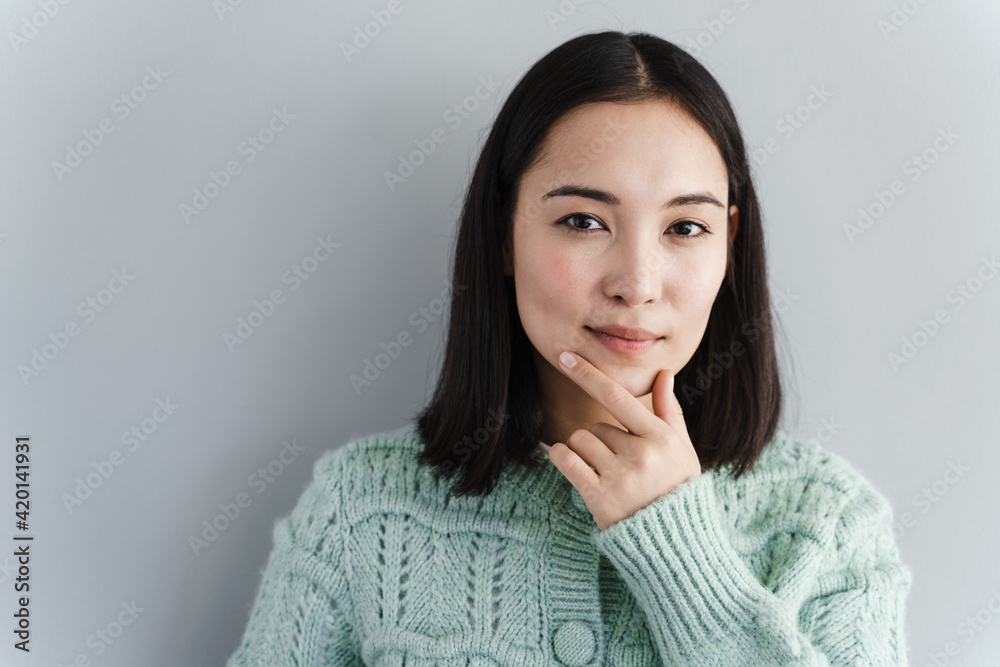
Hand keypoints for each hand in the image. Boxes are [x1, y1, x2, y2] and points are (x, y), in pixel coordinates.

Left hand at [547, 350, 701, 531]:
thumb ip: (669, 410)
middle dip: (602, 439)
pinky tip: (577, 468)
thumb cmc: (678, 488)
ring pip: (580, 440)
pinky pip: (565, 460)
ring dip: (585, 451)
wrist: (675, 542)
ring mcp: (618, 476)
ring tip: (607, 472)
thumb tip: (664, 373)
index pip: (617, 396)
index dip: (589, 374)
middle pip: (596, 425)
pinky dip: (564, 458)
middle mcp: (639, 454)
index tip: (566, 357)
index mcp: (660, 437)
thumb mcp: (682, 448)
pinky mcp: (598, 497)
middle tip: (621, 464)